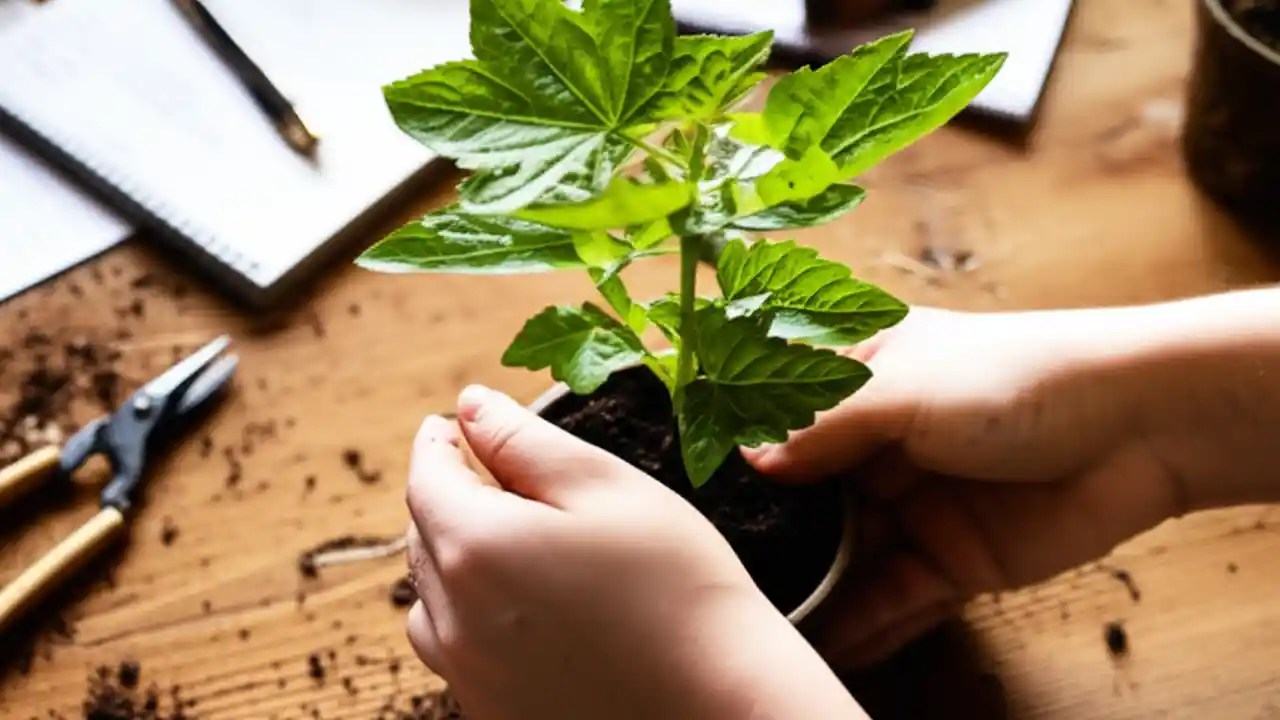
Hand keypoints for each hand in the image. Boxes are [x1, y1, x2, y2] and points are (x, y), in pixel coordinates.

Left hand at [404, 386, 867, 719]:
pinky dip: (469, 616)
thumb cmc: (677, 586)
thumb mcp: (605, 485)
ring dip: (453, 558)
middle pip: (424, 535)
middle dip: (450, 495)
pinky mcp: (491, 712)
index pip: (426, 478)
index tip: (451, 424)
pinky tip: (525, 607)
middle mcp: (453, 618)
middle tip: (496, 475)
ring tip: (509, 542)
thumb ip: (523, 440)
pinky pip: (455, 651)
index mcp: (477, 546)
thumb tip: (469, 405)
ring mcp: (468, 674)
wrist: (720, 700)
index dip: (437, 443)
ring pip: (430, 598)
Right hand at [745, 306, 1187, 666]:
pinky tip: (821, 645)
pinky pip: (893, 597)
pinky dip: (860, 622)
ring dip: (808, 583)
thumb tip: (748, 460)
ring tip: (757, 616)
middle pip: (805, 494)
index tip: (689, 483)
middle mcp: (879, 440)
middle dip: (768, 529)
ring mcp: (914, 502)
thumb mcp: (901, 391)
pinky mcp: (951, 558)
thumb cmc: (1016, 375)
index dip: (740, 446)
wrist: (1141, 426)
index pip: (781, 412)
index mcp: (862, 376)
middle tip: (715, 567)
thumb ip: (821, 430)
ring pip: (843, 552)